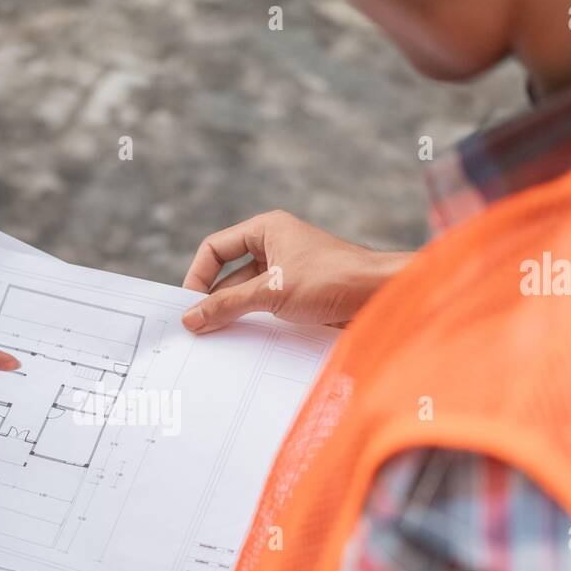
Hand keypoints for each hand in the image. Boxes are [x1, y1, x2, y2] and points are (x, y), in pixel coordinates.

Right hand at [180, 209, 410, 332]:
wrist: (382, 296)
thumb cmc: (332, 280)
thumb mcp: (271, 292)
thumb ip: (227, 305)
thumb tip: (190, 318)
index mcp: (266, 229)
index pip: (216, 248)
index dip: (198, 275)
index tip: (188, 305)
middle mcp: (275, 246)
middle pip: (229, 273)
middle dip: (213, 299)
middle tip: (197, 329)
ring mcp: (288, 272)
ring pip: (247, 293)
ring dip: (234, 314)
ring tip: (218, 339)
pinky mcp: (299, 295)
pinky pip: (266, 307)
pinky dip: (254, 322)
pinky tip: (246, 341)